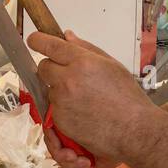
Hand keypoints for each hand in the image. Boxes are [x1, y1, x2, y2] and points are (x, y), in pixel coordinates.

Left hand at [27, 30, 158, 167]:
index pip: (50, 45)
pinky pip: (54, 109)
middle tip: (68, 75)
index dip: (38, 40)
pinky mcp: (59, 120)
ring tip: (85, 99)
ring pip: (49, 89)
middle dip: (52, 68)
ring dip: (60, 91)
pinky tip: (84, 112)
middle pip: (43, 67)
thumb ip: (86, 49)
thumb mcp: (112, 66)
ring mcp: (61, 101)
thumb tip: (67, 37)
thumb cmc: (129, 100)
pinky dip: (64, 109)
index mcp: (82, 62)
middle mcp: (67, 80)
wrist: (134, 131)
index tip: (34, 40)